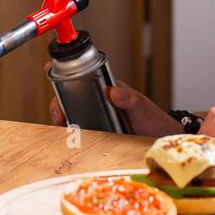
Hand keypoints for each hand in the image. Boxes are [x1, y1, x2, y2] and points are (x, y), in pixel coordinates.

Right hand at [48, 78, 182, 136]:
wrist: (163, 142)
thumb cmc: (154, 121)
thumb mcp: (142, 108)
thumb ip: (129, 99)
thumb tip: (113, 91)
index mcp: (106, 92)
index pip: (81, 79)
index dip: (63, 75)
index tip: (51, 72)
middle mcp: (98, 105)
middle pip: (69, 100)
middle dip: (58, 105)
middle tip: (59, 115)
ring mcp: (96, 122)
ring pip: (71, 119)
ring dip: (63, 123)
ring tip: (63, 128)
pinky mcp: (96, 139)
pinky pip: (79, 138)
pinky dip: (71, 139)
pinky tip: (69, 143)